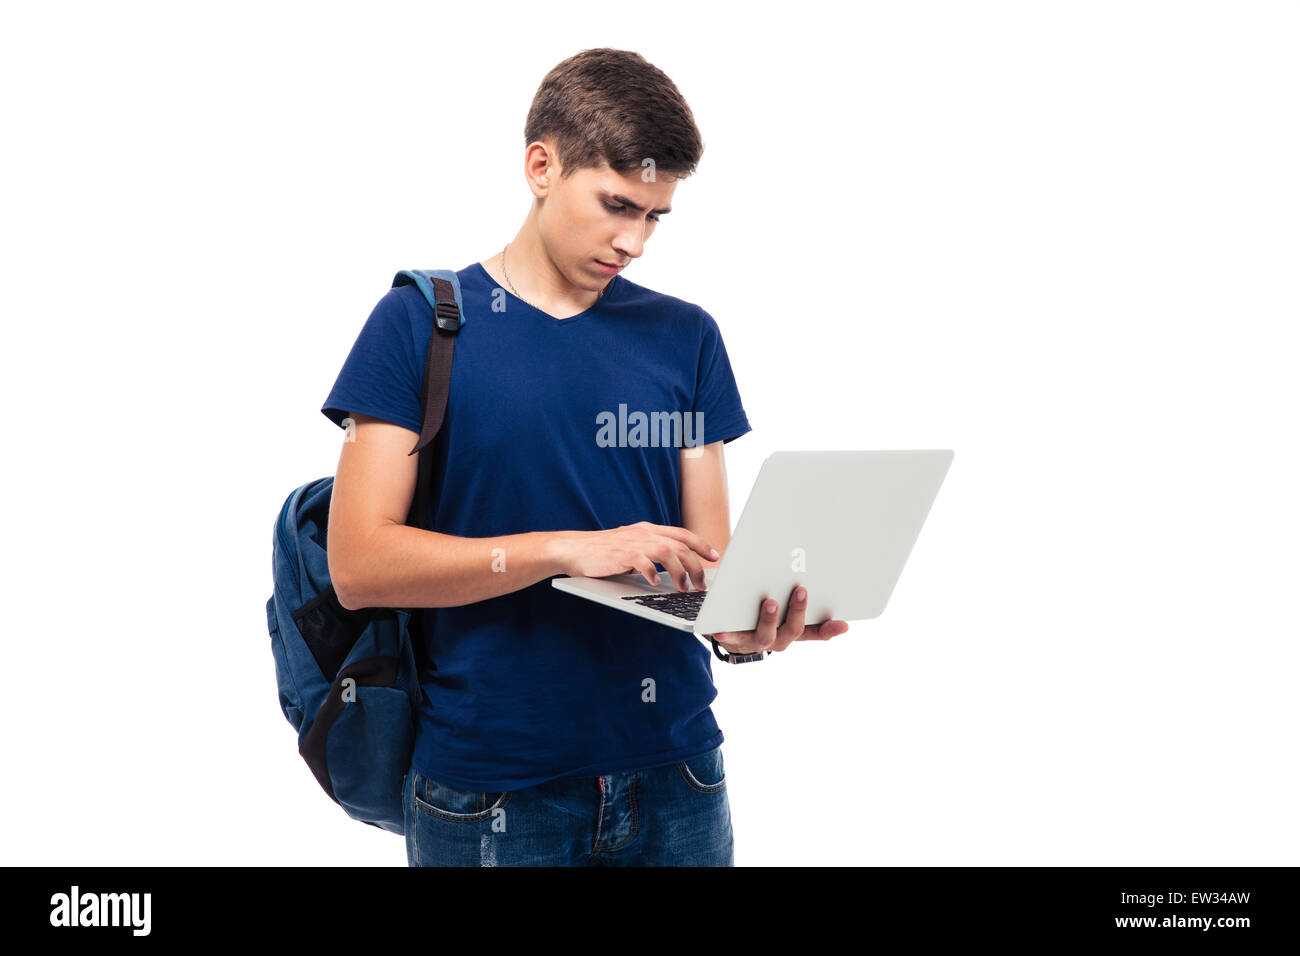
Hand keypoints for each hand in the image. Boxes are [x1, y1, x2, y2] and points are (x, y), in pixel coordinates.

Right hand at [550, 521, 717, 590]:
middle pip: (680, 545)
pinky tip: (656, 583)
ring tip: (684, 587)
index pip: (681, 534)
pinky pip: (642, 561)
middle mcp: (643, 533)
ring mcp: (632, 543)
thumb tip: (673, 568)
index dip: (701, 544)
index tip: (714, 557)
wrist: (573, 549)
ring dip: (680, 571)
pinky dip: (652, 572)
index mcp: (647, 530)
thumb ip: (650, 552)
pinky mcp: (620, 554)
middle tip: (701, 584)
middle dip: (696, 565)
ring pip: (667, 552)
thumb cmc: (603, 552)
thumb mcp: (631, 546)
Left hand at [706, 585, 848, 655]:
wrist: (725, 628)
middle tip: (801, 591)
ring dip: (769, 619)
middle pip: (793, 630)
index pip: (816, 632)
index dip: (829, 629)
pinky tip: (722, 628)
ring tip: (770, 603)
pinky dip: (727, 634)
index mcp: (791, 630)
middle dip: (798, 611)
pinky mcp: (733, 640)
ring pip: (766, 636)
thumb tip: (806, 576)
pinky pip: (730, 638)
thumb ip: (793, 597)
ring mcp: (756, 641)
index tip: (844, 623)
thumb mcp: (780, 607)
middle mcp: (777, 639)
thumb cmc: (759, 612)